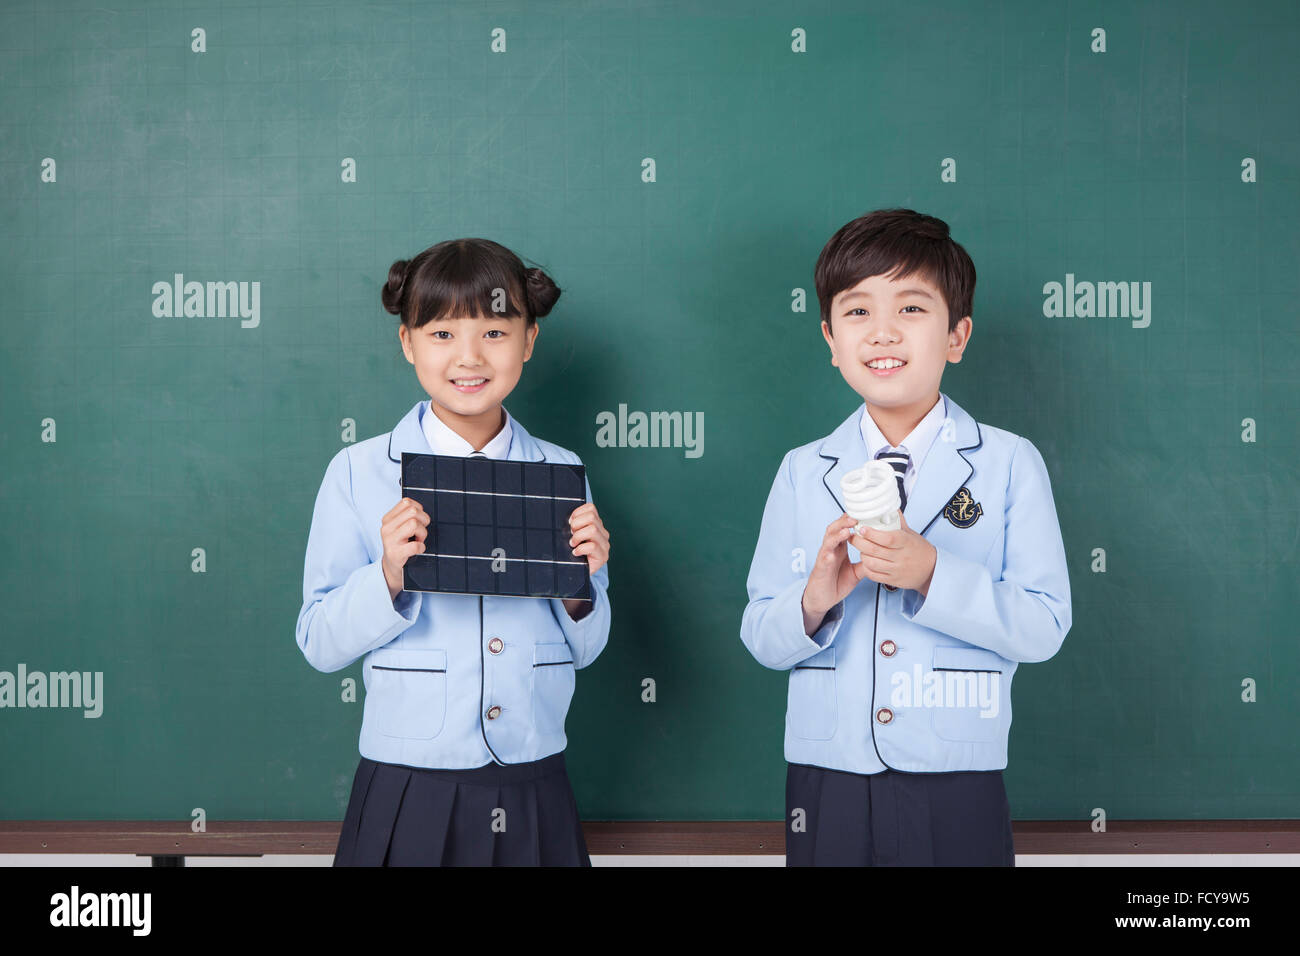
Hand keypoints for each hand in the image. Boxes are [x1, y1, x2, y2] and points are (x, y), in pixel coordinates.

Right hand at [380, 497, 429, 600]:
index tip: (419, 521)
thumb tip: (421, 509)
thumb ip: (406, 516)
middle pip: (413, 511)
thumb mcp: (399, 528)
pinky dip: (421, 548)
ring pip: (414, 524)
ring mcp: (390, 541)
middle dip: (423, 521)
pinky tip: (418, 550)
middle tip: (421, 532)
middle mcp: (386, 528)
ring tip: (419, 540)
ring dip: (423, 534)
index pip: (407, 502)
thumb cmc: (400, 546)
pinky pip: (415, 545)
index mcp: (388, 519)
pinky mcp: (395, 554)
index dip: (419, 510)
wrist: (391, 569)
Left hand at [562, 503, 608, 619]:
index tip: (569, 523)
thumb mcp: (569, 536)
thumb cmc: (570, 553)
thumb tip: (562, 518)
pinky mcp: (603, 556)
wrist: (575, 575)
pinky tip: (575, 553)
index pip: (591, 508)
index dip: (577, 513)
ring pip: (592, 530)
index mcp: (596, 524)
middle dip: (576, 525)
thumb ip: (570, 526)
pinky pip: (592, 546)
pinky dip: (581, 549)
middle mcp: (603, 533)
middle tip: (571, 535)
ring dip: (578, 536)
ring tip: (572, 544)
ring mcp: (604, 545)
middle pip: (591, 518)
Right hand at [802, 513, 870, 628]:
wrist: (822, 598)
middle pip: (835, 529)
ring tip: (847, 529)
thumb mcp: (856, 572)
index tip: (865, 514)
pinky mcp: (820, 567)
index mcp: (840, 548)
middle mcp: (831, 549)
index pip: (845, 529)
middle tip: (856, 516)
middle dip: (844, 521)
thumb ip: (865, 563)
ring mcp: (825, 557)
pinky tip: (833, 552)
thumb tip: (880, 557)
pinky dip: (828, 553)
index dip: (852, 521)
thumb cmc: (836, 583)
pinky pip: (823, 558)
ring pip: (828, 539)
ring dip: (837, 533)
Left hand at [849, 511, 936, 594]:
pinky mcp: (893, 580)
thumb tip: (887, 506)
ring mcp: (897, 570)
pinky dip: (866, 567)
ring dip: (862, 555)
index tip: (861, 528)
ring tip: (861, 549)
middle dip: (859, 542)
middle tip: (854, 536)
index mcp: (906, 542)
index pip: (887, 538)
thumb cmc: (919, 549)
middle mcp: (901, 557)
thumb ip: (897, 521)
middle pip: (875, 550)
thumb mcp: (911, 533)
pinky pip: (874, 575)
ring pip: (871, 563)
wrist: (932, 570)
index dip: (871, 533)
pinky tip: (866, 561)